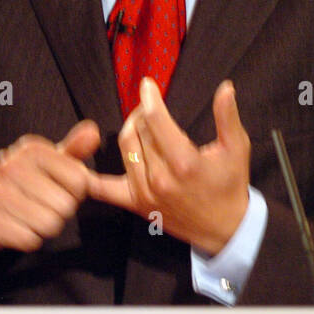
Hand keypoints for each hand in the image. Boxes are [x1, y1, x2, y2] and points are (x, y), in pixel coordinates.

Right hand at [0, 120, 100, 253]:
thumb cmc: (22, 180)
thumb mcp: (48, 161)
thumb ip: (74, 149)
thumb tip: (93, 132)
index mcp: (32, 150)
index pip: (79, 180)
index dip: (75, 192)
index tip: (61, 189)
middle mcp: (12, 166)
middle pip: (65, 205)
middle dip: (60, 211)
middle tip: (43, 204)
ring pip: (48, 224)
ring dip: (44, 225)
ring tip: (31, 215)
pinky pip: (28, 239)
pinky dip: (28, 238)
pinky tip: (18, 225)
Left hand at [89, 77, 250, 255]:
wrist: (224, 229)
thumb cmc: (231, 185)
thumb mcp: (236, 149)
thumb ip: (227, 117)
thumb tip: (225, 87)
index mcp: (184, 162)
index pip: (156, 121)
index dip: (150, 99)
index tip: (147, 85)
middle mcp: (161, 178)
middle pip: (139, 132)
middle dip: (143, 113)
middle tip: (150, 106)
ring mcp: (145, 193)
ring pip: (126, 149)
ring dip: (130, 130)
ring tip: (140, 123)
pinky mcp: (135, 204)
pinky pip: (103, 188)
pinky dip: (88, 176)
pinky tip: (77, 161)